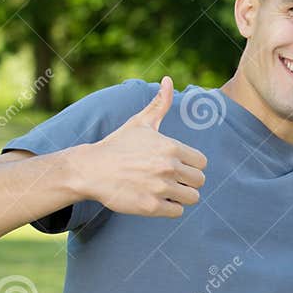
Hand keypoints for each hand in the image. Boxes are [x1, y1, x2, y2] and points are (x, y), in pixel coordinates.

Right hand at [74, 76, 207, 217]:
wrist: (90, 169)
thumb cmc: (118, 146)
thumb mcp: (140, 123)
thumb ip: (160, 104)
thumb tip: (168, 80)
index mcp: (171, 148)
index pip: (201, 163)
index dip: (190, 165)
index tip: (175, 165)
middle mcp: (168, 167)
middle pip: (199, 181)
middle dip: (187, 182)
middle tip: (169, 179)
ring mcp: (160, 188)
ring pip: (192, 198)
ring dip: (181, 196)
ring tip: (164, 190)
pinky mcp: (151, 206)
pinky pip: (177, 211)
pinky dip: (169, 208)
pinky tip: (155, 199)